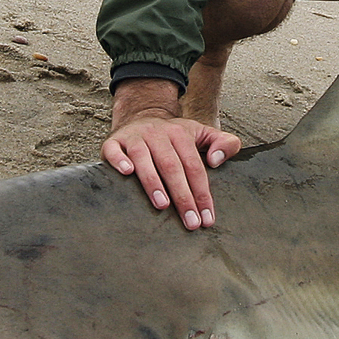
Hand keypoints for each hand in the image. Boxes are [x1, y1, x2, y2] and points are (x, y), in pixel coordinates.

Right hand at [103, 80, 241, 230]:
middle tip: (190, 221)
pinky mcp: (114, 142)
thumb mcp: (203, 133)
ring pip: (144, 159)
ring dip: (153, 182)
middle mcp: (157, 134)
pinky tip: (127, 173)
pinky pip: (114, 151)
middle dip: (182, 196)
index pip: (194, 166)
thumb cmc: (174, 135)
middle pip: (171, 166)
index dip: (202, 192)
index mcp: (181, 134)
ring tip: (162, 205)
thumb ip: (225, 143)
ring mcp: (135, 138)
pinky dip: (119, 161)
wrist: (141, 116)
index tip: (207, 217)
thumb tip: (216, 161)